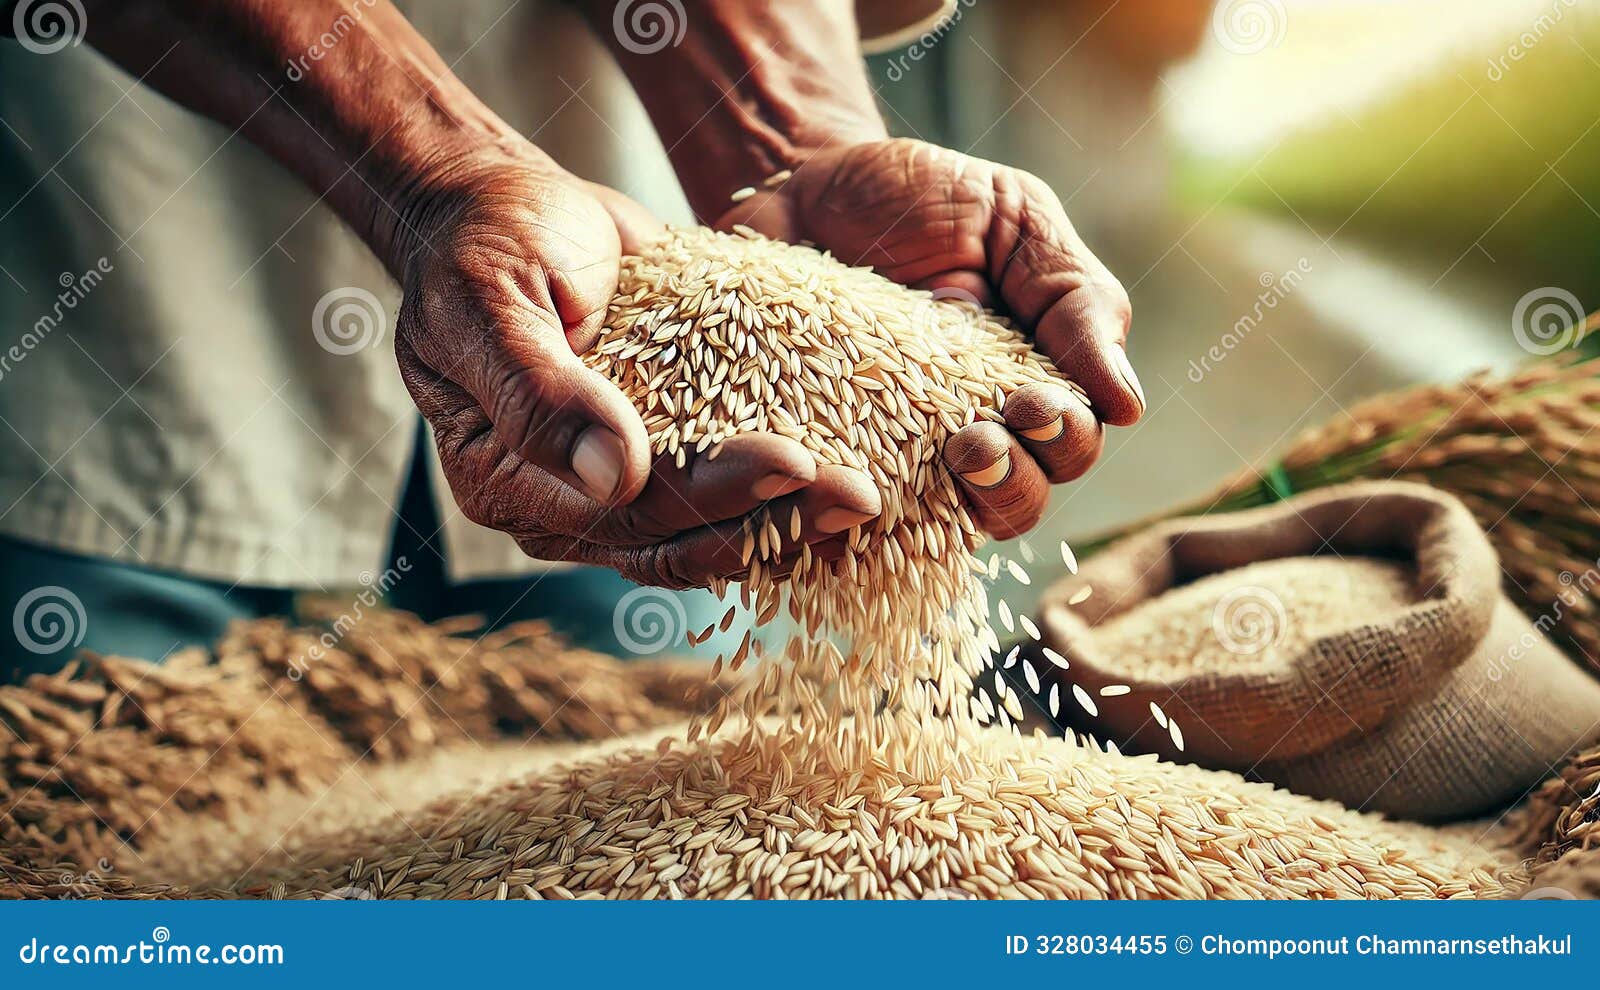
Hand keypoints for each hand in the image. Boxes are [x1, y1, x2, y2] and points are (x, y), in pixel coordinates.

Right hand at [392, 150, 879, 586]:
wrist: (505, 208)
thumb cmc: (488, 240)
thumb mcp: (494, 299)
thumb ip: (539, 390)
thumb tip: (613, 476)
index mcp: (505, 480)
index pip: (622, 508)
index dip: (711, 494)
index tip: (795, 463)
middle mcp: (559, 506)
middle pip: (676, 538)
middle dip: (773, 520)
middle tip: (860, 495)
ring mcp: (609, 492)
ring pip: (707, 536)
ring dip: (790, 525)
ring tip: (869, 503)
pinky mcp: (655, 464)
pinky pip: (721, 501)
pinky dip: (781, 500)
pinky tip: (844, 485)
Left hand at [719, 138, 1140, 539]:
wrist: (797, 179)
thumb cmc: (918, 197)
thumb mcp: (1013, 218)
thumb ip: (1075, 298)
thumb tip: (1129, 405)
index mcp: (1026, 385)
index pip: (1068, 449)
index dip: (1063, 444)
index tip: (1035, 408)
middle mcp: (963, 435)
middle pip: (1012, 506)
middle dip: (1008, 486)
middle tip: (974, 444)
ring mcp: (885, 453)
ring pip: (929, 528)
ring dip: (936, 512)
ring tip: (922, 462)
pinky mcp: (812, 458)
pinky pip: (827, 514)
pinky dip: (833, 514)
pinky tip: (829, 487)